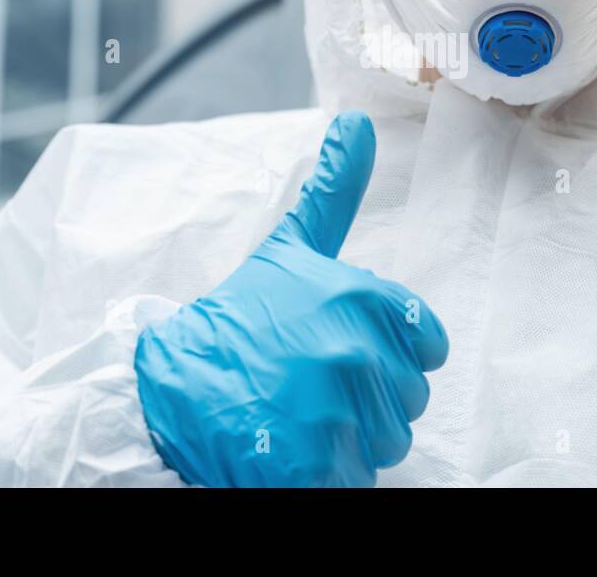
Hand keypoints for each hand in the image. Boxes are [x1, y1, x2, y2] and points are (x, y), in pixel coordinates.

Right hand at [134, 111, 448, 486]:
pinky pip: (357, 478)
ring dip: (353, 437)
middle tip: (310, 385)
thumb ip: (333, 192)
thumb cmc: (235, 320)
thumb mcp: (287, 250)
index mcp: (362, 297)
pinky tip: (291, 448)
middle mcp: (357, 349)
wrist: (167, 391)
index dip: (394, 353)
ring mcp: (337, 407)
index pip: (429, 344)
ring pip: (389, 442)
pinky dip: (330, 473)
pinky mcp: (316, 461)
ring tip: (299, 415)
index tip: (348, 352)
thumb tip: (357, 120)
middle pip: (410, 397)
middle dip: (370, 398)